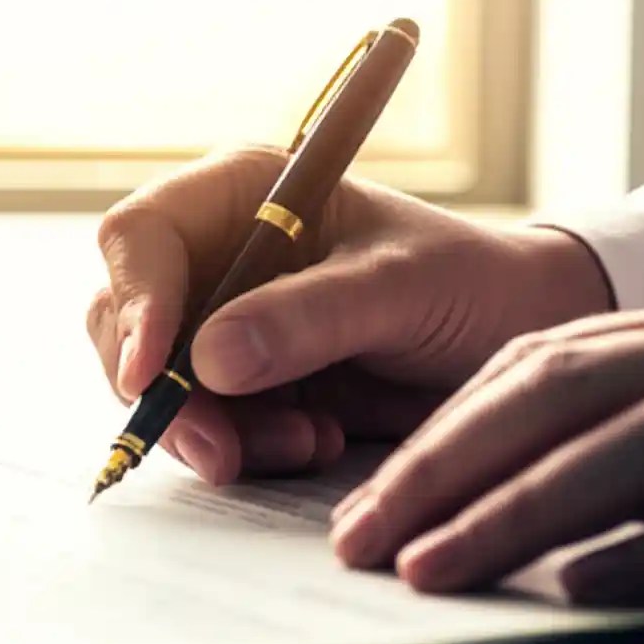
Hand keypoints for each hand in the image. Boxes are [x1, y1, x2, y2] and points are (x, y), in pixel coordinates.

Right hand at [86, 146, 611, 483]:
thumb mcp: (400, 287)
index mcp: (241, 194)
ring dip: (217, 430)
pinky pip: (207, 425)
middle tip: (220, 448)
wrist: (514, 338)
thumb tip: (207, 358)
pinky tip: (316, 440)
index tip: (154, 370)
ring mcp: (226, 322)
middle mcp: (218, 255)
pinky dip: (247, 448)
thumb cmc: (468, 283)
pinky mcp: (246, 383)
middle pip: (128, 322)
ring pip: (163, 386)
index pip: (142, 238)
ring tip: (308, 441)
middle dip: (168, 391)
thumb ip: (309, 315)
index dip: (134, 301)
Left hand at [331, 274, 643, 604]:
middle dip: (449, 466)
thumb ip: (631, 424)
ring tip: (425, 566)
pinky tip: (575, 583)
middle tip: (360, 540)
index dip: (447, 433)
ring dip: (521, 507)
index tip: (370, 503)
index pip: (548, 363)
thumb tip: (484, 490)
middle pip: (571, 388)